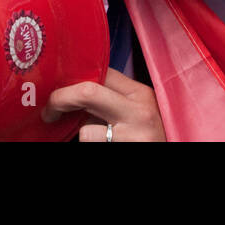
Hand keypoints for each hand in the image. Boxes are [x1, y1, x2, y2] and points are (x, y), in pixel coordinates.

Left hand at [43, 69, 165, 141]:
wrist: (175, 151)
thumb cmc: (153, 134)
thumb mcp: (140, 110)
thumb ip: (115, 97)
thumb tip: (75, 88)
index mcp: (140, 94)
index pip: (100, 72)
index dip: (73, 78)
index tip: (59, 87)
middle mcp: (138, 113)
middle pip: (87, 92)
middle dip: (60, 99)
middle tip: (48, 111)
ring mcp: (131, 138)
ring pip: (85, 130)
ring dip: (80, 134)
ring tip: (90, 136)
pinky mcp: (124, 152)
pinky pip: (90, 143)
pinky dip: (88, 143)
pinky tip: (99, 143)